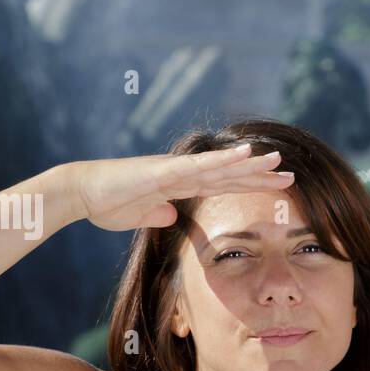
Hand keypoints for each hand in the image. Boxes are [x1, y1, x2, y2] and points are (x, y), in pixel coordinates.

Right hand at [62, 144, 293, 231]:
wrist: (79, 194)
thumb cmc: (105, 203)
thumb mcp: (140, 216)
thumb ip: (157, 214)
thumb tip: (170, 215)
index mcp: (179, 186)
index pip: (222, 186)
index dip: (249, 185)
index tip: (274, 187)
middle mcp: (182, 174)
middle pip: (229, 175)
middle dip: (259, 176)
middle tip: (290, 174)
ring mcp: (174, 170)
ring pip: (221, 167)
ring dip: (250, 164)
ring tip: (278, 160)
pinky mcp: (164, 171)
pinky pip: (200, 165)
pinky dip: (224, 160)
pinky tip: (245, 153)